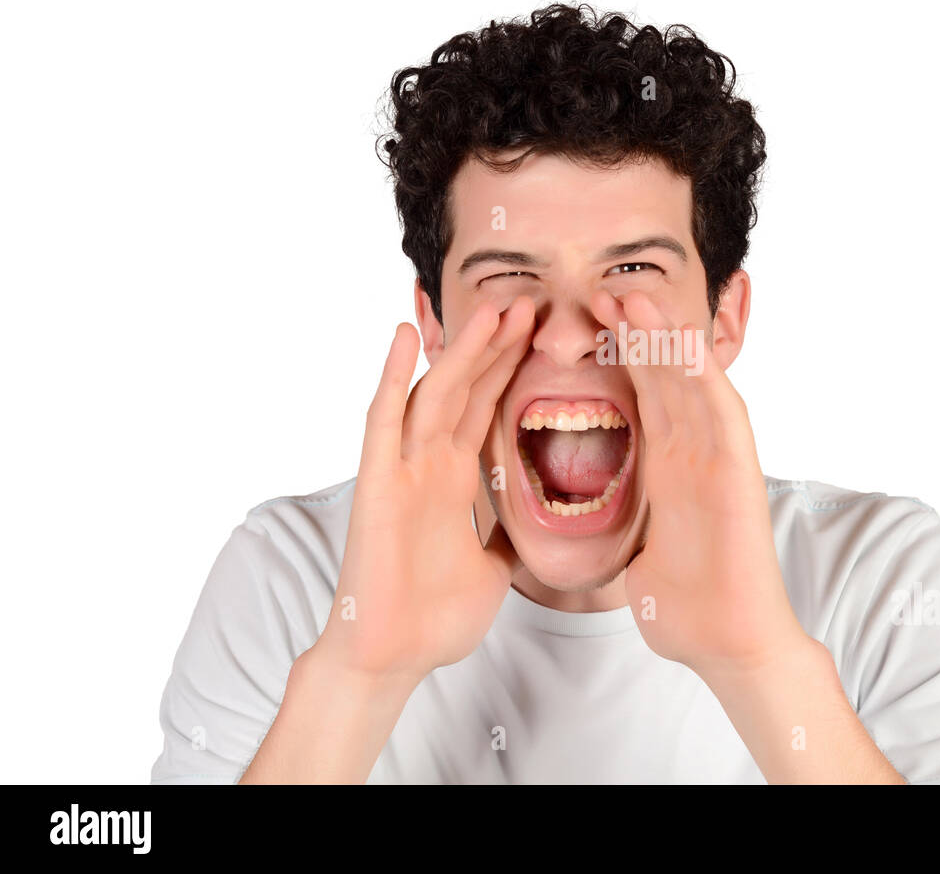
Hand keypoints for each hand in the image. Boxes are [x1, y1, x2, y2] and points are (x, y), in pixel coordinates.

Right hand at [312, 297, 534, 686]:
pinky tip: (406, 336)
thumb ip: (505, 536)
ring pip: (435, 394)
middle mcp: (430, 465)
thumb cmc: (435, 618)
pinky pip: (383, 421)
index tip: (542, 331)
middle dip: (497, 346)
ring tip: (494, 308)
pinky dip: (392, 377)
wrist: (396, 657)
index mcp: (457, 479)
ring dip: (463, 350)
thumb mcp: (493, 567)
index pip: (488, 407)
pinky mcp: (377, 484)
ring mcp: (402, 470)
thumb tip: (532, 525)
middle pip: (467, 389)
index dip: (512, 368)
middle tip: (529, 302)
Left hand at [590, 290, 806, 679]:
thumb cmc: (683, 610)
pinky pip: (721, 413)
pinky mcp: (739, 473)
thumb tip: (574, 525)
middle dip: (634, 333)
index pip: (643, 397)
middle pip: (663, 378)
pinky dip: (702, 375)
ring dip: (664, 339)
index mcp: (668, 469)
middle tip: (599, 292)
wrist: (725, 646)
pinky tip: (679, 341)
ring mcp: (718, 460)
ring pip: (691, 384)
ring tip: (631, 298)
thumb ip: (616, 525)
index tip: (585, 323)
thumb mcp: (631, 553)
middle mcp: (693, 455)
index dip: (617, 357)